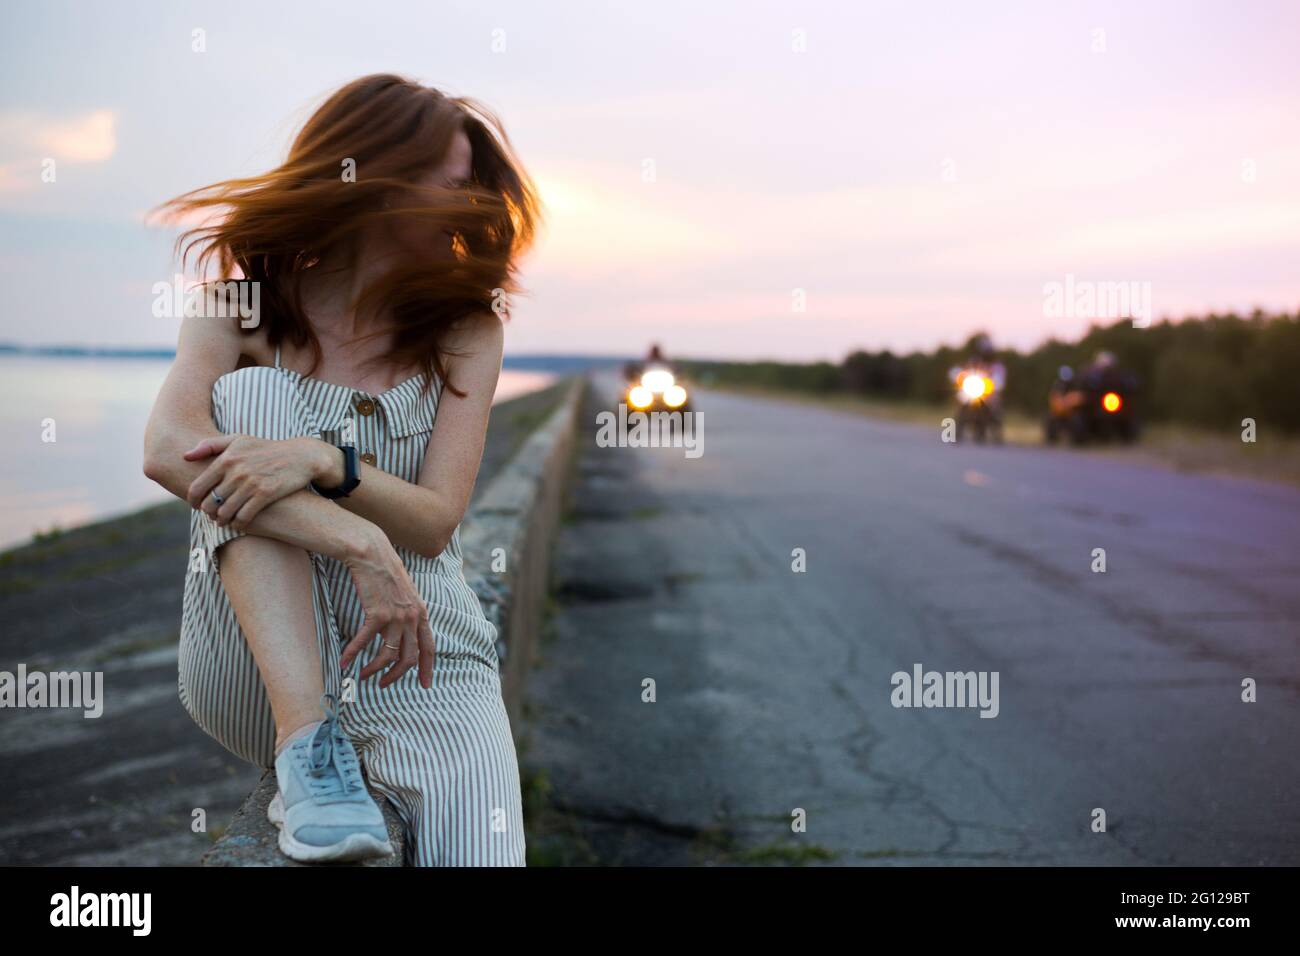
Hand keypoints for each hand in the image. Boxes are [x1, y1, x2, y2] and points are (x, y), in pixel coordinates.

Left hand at [185, 435, 338, 529]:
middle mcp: (236, 471)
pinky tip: (239, 523)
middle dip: (208, 512)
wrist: (300, 456)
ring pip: (225, 511)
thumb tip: (185, 456)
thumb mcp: (238, 439)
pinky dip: (238, 523)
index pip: (198, 487)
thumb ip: (210, 445)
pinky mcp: (266, 494)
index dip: (193, 500)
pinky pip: (244, 516)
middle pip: (210, 502)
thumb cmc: (266, 448)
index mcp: (226, 459)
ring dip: (222, 520)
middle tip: (211, 514)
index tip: (196, 505)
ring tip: (223, 521)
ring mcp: (251, 483)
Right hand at [339, 528, 435, 689]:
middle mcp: (413, 617)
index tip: (424, 685)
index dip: (427, 668)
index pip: (429, 647)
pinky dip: (353, 654)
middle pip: (409, 657)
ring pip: (388, 655)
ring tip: (363, 676)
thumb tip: (402, 635)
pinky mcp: (378, 613)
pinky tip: (344, 662)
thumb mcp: (406, 595)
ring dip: (374, 670)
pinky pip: (365, 642)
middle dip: (396, 676)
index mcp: (421, 614)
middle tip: (383, 685)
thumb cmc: (386, 573)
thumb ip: (407, 615)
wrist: (373, 553)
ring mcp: (397, 616)